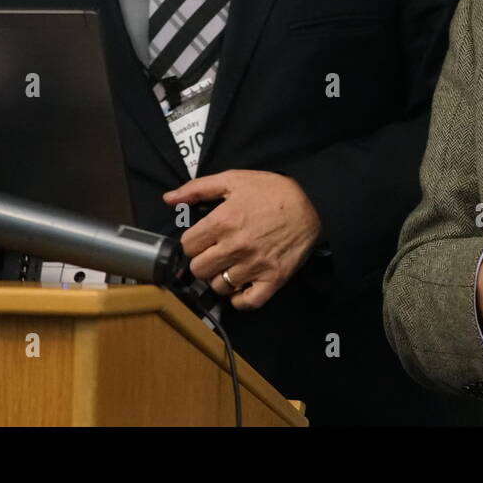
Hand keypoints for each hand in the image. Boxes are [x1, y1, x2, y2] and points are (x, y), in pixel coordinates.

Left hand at [163, 169, 321, 310]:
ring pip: (218, 287)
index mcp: (224, 220)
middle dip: (203, 261)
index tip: (203, 239)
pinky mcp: (272, 279)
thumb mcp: (235, 179)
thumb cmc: (273, 191)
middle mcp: (236, 246)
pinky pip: (245, 303)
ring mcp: (255, 265)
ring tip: (230, 266)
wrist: (314, 204)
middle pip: (198, 270)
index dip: (193, 242)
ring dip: (220, 278)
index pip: (187, 246)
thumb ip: (198, 188)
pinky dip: (239, 298)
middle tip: (215, 253)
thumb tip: (168, 198)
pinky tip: (241, 284)